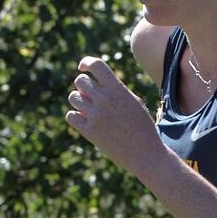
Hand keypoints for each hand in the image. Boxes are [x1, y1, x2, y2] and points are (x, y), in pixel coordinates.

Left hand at [65, 56, 163, 176]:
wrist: (145, 154)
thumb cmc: (141, 127)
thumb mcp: (133, 102)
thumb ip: (114, 90)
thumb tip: (90, 82)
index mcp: (118, 89)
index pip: (96, 65)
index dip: (86, 63)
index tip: (83, 67)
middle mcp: (104, 99)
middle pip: (80, 81)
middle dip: (84, 87)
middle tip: (91, 96)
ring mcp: (95, 115)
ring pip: (73, 97)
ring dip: (79, 101)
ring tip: (89, 109)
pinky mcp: (89, 131)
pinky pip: (71, 116)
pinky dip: (75, 116)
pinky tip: (85, 120)